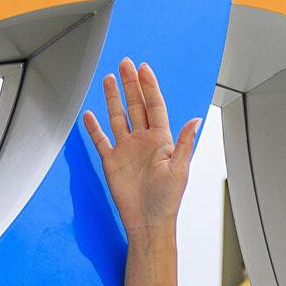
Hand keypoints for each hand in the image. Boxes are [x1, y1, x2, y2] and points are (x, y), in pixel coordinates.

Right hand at [80, 58, 201, 230]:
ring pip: (118, 117)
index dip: (149, 87)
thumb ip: (184, 143)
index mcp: (161, 141)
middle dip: (131, 84)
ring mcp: (126, 150)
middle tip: (125, 64)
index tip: (144, 68)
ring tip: (108, 79)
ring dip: (114, 98)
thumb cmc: (167, 200)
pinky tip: (90, 115)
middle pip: (136, 105)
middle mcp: (143, 141)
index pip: (155, 106)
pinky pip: (101, 140)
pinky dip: (94, 128)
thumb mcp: (180, 170)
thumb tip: (195, 121)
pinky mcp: (112, 162)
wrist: (148, 222)